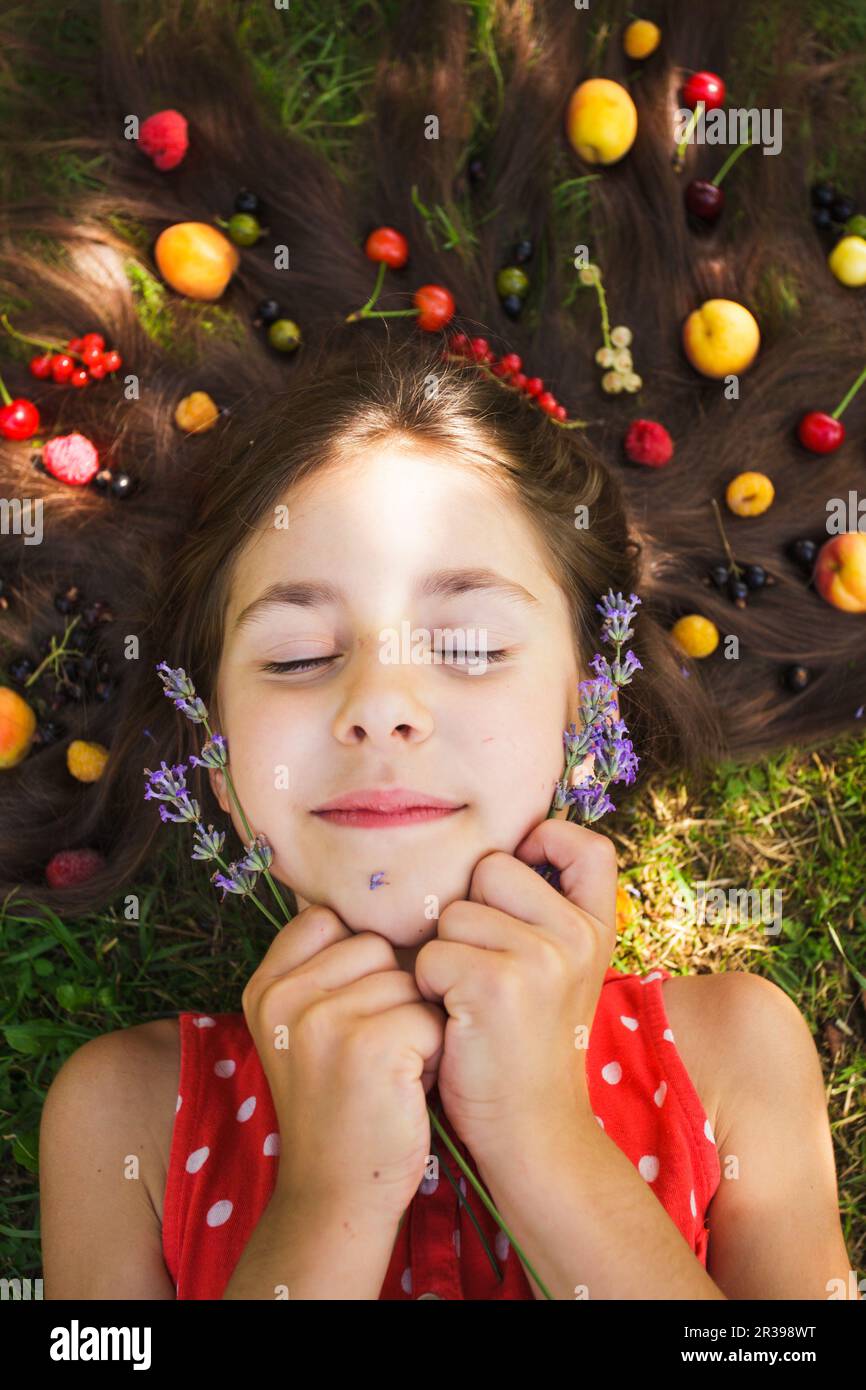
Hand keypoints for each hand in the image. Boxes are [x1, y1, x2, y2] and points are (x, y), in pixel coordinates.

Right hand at [242, 904, 445, 1225]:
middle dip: (394, 996)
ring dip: (417, 1024)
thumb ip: (327, 968)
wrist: (336, 1194)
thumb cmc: (341, 1103)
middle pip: (377, 947)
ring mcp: (322, 1021)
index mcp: (264, 987)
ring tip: (391, 1072)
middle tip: (375, 1054)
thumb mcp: (309, 1029)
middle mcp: (283, 998)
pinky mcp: (368, 1047)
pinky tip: (408, 1089)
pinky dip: (434, 1053)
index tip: (354, 1014)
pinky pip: (430, 1017)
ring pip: (409, 980)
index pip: (329, 921)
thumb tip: (385, 900)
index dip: (361, 963)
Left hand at [413, 818, 616, 1163]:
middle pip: (493, 868)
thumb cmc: (526, 1046)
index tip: (519, 868)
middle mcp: (578, 936)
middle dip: (471, 911)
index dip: (546, 838)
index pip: (587, 845)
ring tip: (468, 1001)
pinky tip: (453, 1020)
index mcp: (596, 929)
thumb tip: (491, 855)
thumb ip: (543, 916)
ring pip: (454, 912)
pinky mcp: (496, 984)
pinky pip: (432, 953)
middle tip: (482, 968)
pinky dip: (427, 986)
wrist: (532, 1133)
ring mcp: (541, 958)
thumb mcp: (559, 974)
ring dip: (443, 953)